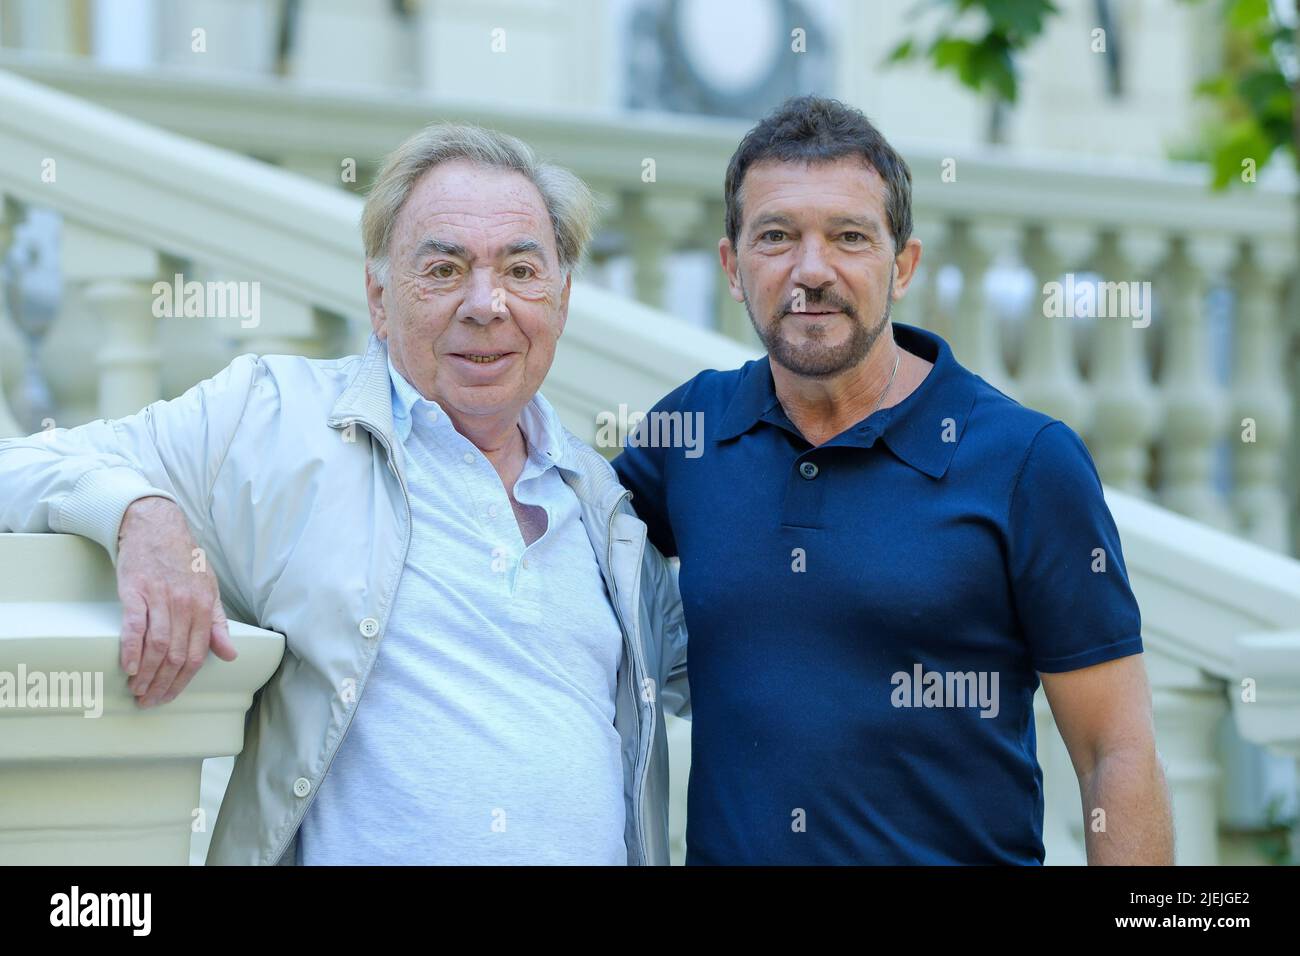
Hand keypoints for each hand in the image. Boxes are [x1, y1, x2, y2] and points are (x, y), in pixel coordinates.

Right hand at [115, 496, 236, 707]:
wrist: (156, 527)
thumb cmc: (183, 560)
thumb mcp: (210, 589)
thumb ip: (218, 624)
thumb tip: (230, 654)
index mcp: (205, 607)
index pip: (197, 654)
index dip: (183, 680)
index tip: (170, 696)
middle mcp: (185, 605)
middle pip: (176, 655)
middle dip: (163, 684)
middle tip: (149, 701)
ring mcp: (161, 598)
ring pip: (157, 646)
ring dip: (147, 674)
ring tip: (138, 691)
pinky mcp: (137, 591)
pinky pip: (135, 626)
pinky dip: (132, 650)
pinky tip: (129, 668)